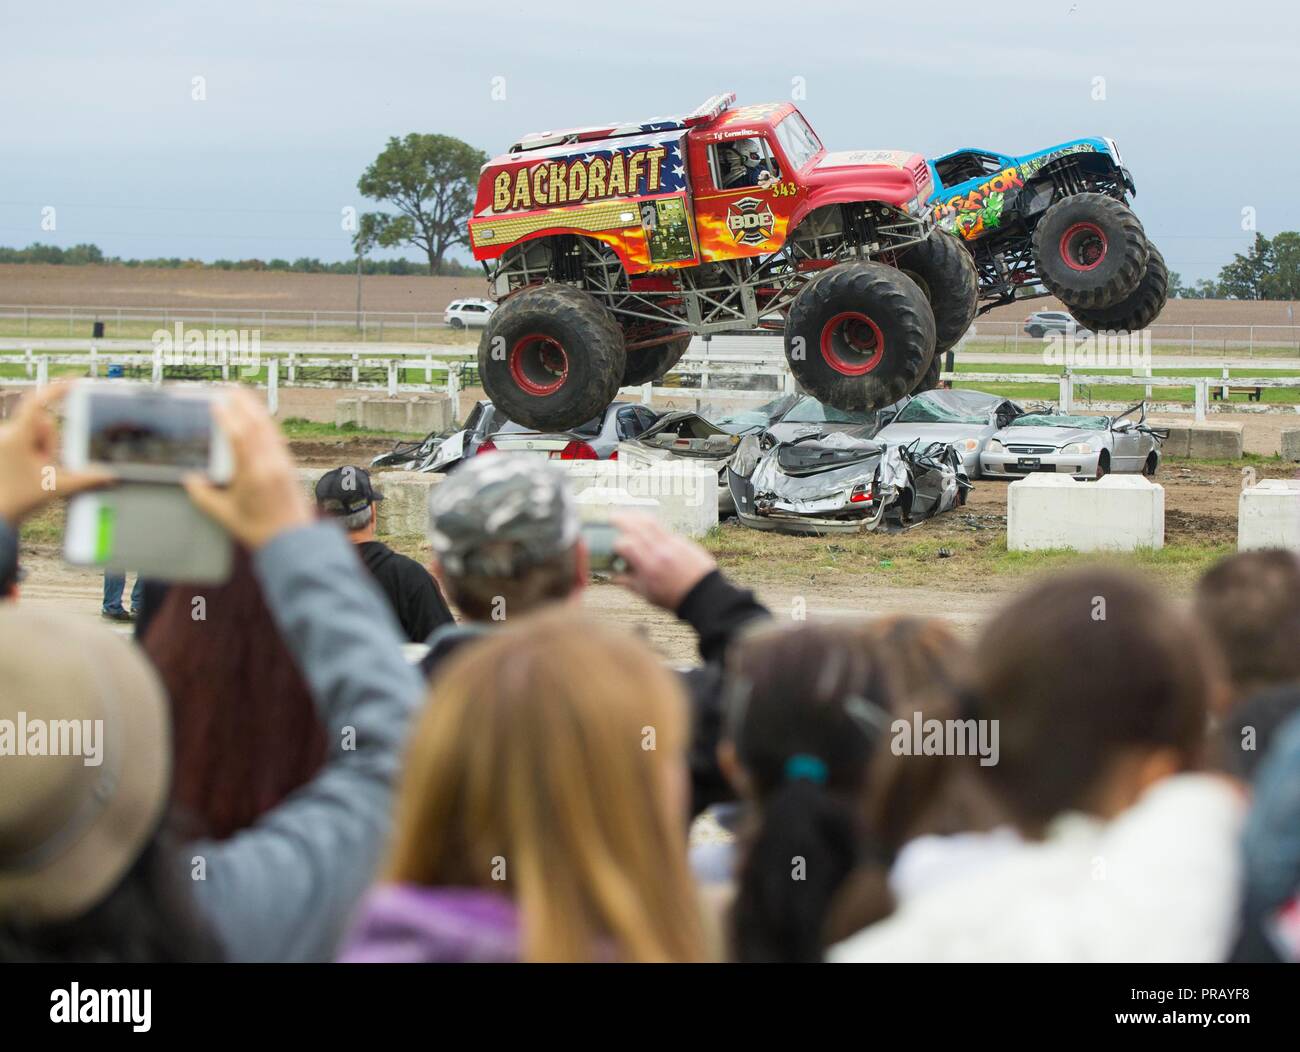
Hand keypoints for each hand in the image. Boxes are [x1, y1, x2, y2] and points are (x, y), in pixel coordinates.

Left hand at [0, 383, 111, 523]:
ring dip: (41, 449)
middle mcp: (6, 433)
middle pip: (43, 423)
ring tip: (34, 471)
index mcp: (17, 437)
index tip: (74, 380)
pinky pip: (25, 439)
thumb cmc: (17, 500)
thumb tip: (109, 475)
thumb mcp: (56, 486)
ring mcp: (3, 439)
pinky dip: (33, 451)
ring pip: (35, 433)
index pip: (39, 403)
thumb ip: (86, 478)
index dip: (57, 389)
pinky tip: (28, 469)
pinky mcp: (3, 446)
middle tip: (45, 465)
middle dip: (50, 443)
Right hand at [184, 386, 311, 548]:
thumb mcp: (225, 515)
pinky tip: (262, 418)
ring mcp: (283, 464)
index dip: (228, 418)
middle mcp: (271, 465)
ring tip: (244, 396)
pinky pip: (278, 438)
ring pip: (270, 430)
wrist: (292, 541)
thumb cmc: (260, 531)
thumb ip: (204, 496)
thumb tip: (189, 479)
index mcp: (253, 475)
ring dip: (257, 410)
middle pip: (257, 426)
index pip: (239, 438)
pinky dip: (268, 424)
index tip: (216, 403)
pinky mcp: (290, 467)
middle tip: (230, 388)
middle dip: (244, 404)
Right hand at [611, 511, 716, 611]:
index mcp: (649, 567)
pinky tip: (645, 524)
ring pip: (651, 522)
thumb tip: (612, 575)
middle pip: (637, 527)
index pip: (627, 545)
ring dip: (636, 515)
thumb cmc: (674, 597)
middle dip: (622, 520)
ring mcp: (672, 543)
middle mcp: (660, 552)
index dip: (616, 544)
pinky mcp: (682, 540)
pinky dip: (651, 524)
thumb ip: (627, 582)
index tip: (613, 546)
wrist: (703, 594)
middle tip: (612, 517)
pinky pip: (663, 527)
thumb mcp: (647, 594)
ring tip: (627, 514)